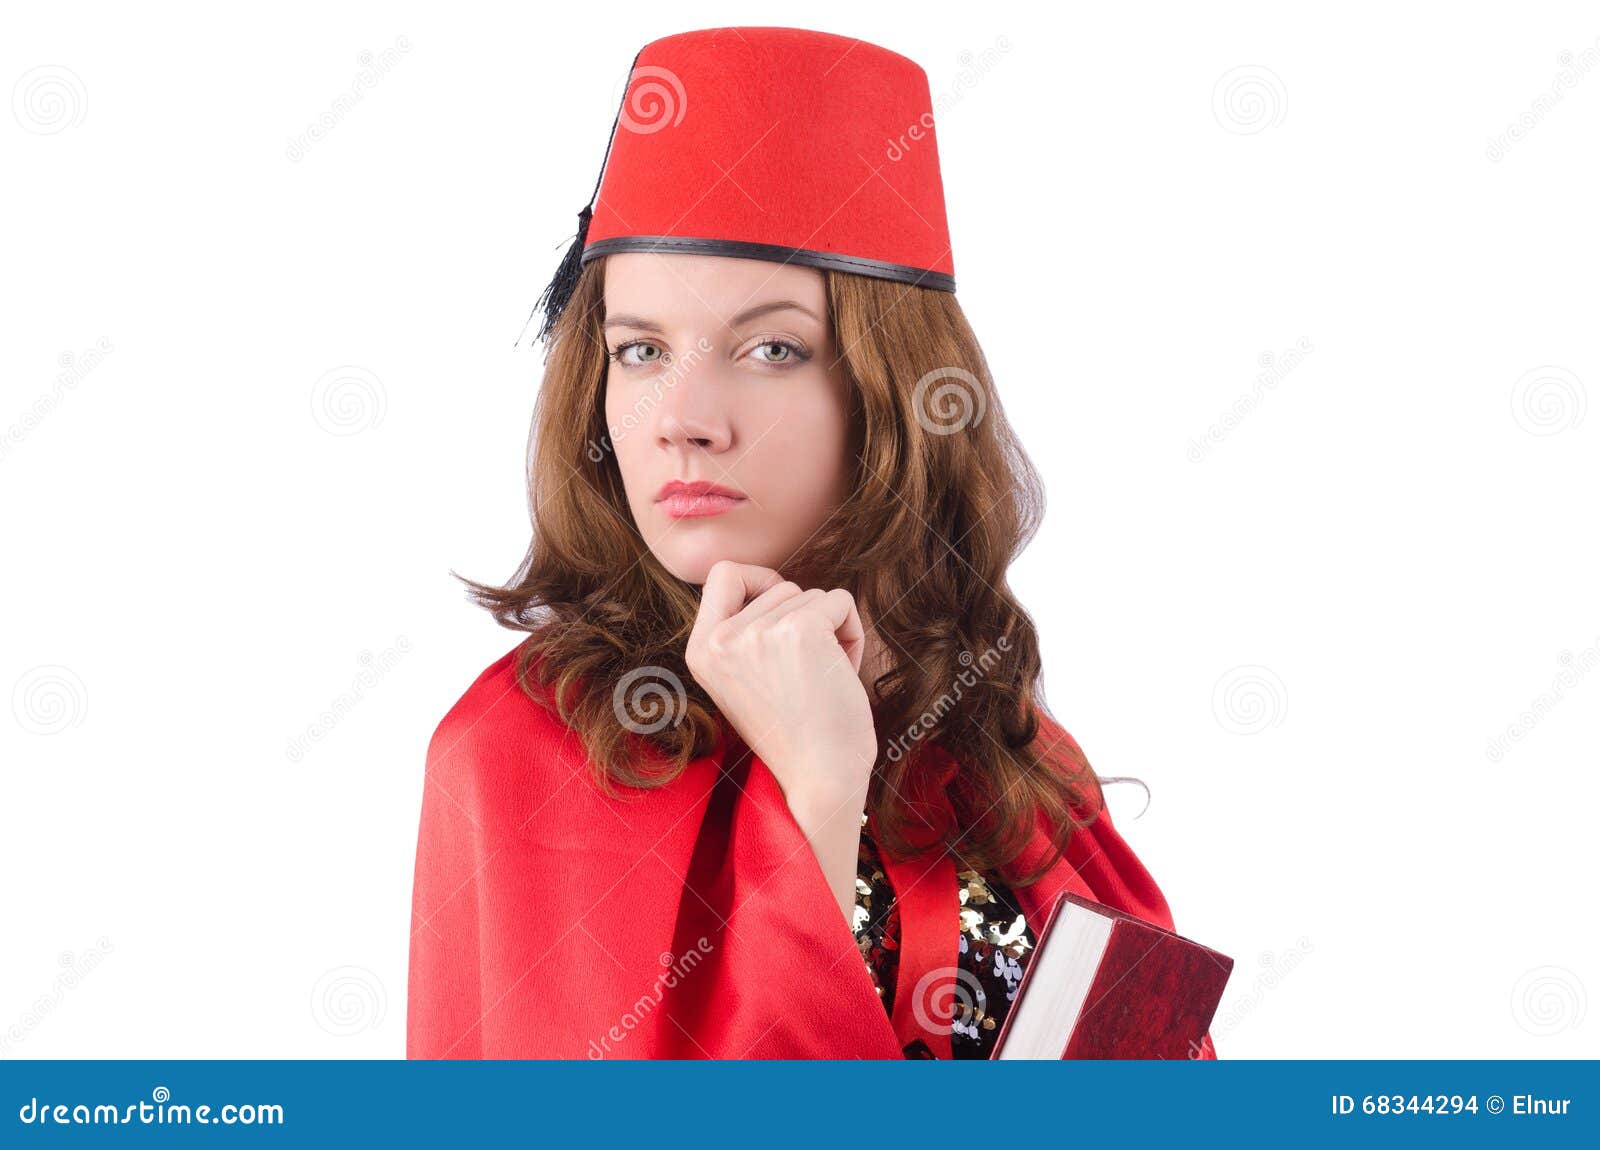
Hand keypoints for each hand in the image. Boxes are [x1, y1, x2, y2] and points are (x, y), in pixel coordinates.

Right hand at [686, 560, 877, 807]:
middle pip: (779, 586)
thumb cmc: (794, 735)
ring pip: (812, 594)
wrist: (819, 780)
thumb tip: (775, 584)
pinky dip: (852, 632)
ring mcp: (760, 632)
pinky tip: (843, 672)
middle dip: (805, 618)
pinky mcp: (802, 630)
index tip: (783, 610)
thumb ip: (745, 636)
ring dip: (830, 630)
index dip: (758, 579)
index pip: (722, 575)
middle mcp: (722, 638)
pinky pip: (841, 601)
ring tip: (824, 678)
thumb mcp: (744, 680)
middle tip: (810, 670)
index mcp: (701, 650)